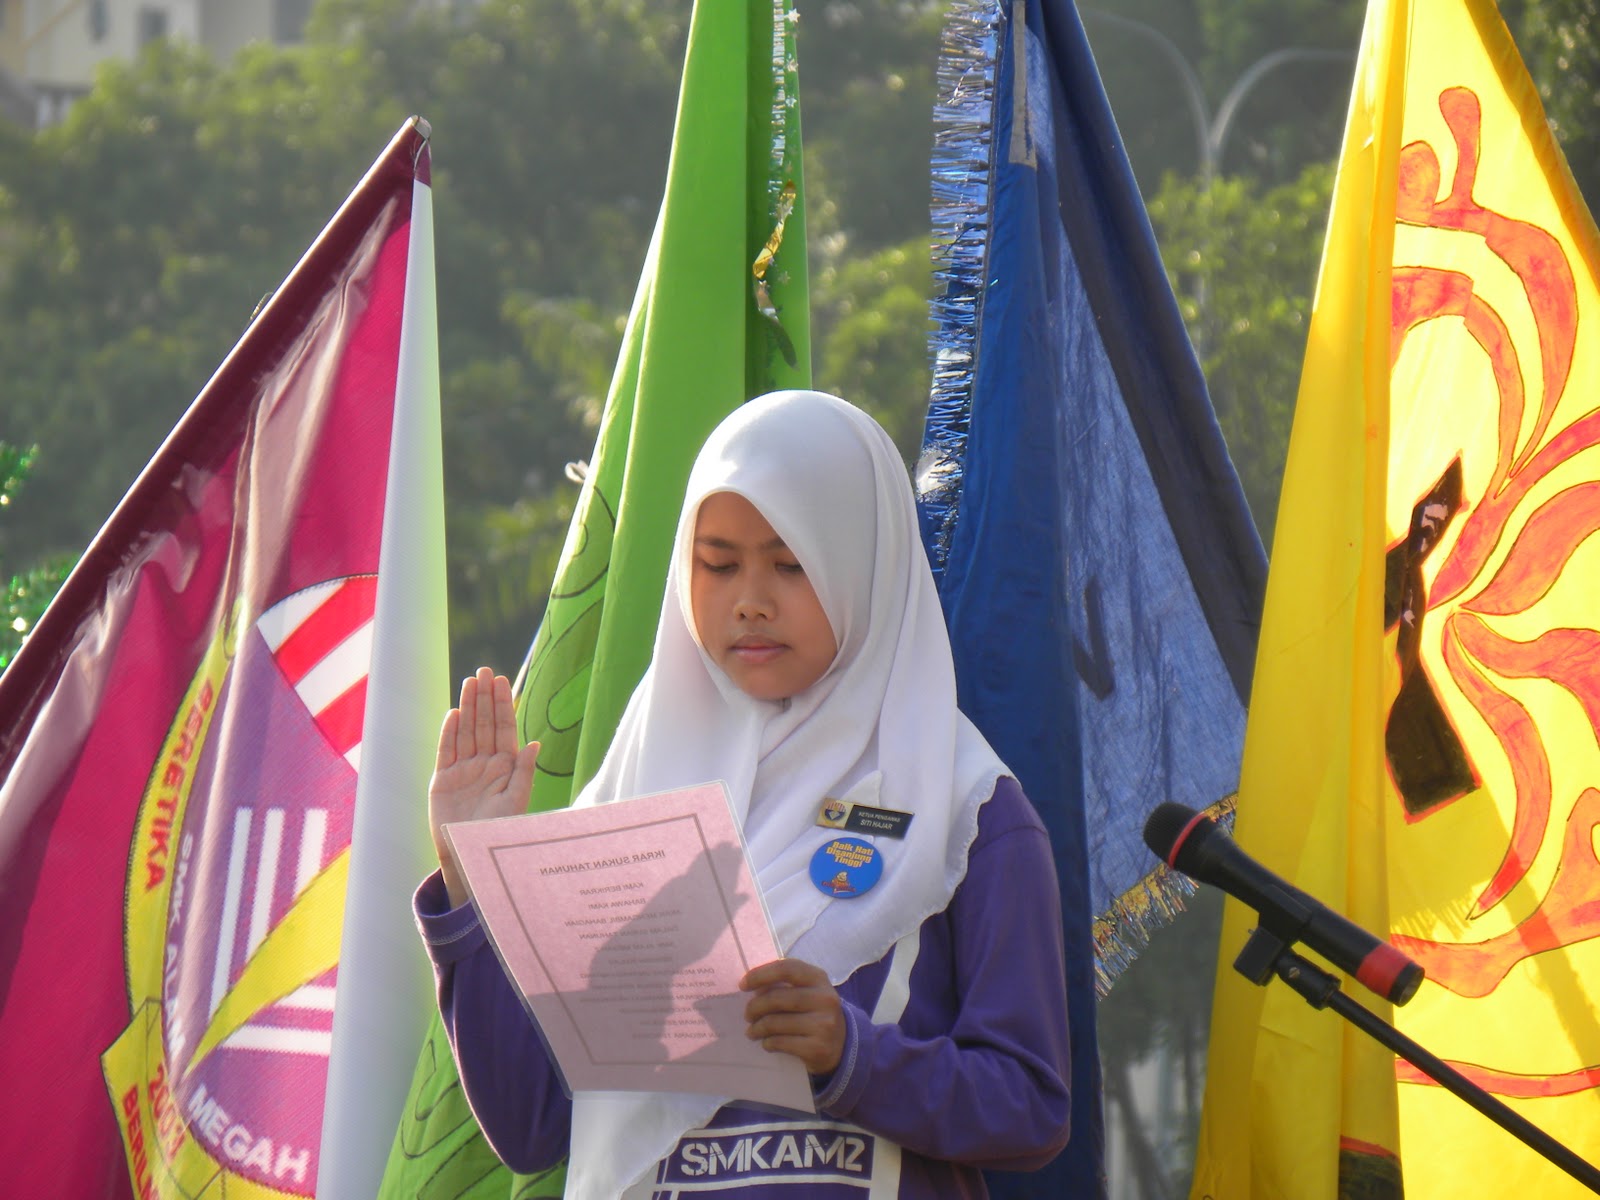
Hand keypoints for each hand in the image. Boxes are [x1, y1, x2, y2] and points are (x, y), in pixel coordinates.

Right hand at [430, 667, 539, 906]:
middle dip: (485, 697)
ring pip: (466, 731)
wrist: (470, 854)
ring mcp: (463, 769)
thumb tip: (535, 743)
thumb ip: (524, 772)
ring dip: (468, 706)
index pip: (503, 728)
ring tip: (470, 682)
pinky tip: (454, 713)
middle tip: (485, 670)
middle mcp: (484, 763)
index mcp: (505, 766)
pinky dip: (449, 732)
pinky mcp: (443, 779)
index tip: (503, 680)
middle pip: (484, 723)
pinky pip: (447, 750)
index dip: (502, 704)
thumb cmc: (498, 831)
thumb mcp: (516, 802)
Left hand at [740, 958, 844, 1074]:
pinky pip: (781, 1043)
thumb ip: (785, 986)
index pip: (786, 968)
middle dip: (755, 1007)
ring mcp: (823, 1024)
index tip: (743, 985)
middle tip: (747, 1015)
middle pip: (777, 998)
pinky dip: (768, 1043)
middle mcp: (825, 999)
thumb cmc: (814, 1013)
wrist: (841, 1045)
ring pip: (776, 1023)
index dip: (761, 975)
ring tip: (752, 1031)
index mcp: (819, 978)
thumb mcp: (807, 992)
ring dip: (757, 1028)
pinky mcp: (818, 1047)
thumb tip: (752, 989)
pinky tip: (766, 1043)